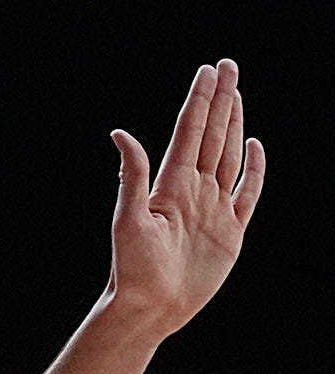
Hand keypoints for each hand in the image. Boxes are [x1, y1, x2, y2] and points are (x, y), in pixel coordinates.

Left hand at [106, 60, 267, 339]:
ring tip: (236, 93)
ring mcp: (213, 208)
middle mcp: (193, 190)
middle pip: (212, 134)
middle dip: (220, 99)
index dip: (200, 100)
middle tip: (227, 65)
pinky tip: (254, 146)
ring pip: (228, 155)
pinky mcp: (230, 230)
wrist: (149, 307)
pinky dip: (253, 168)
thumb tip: (120, 132)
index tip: (208, 71)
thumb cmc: (132, 268)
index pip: (189, 131)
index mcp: (170, 184)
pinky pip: (247, 192)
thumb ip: (132, 175)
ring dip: (234, 123)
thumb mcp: (129, 219)